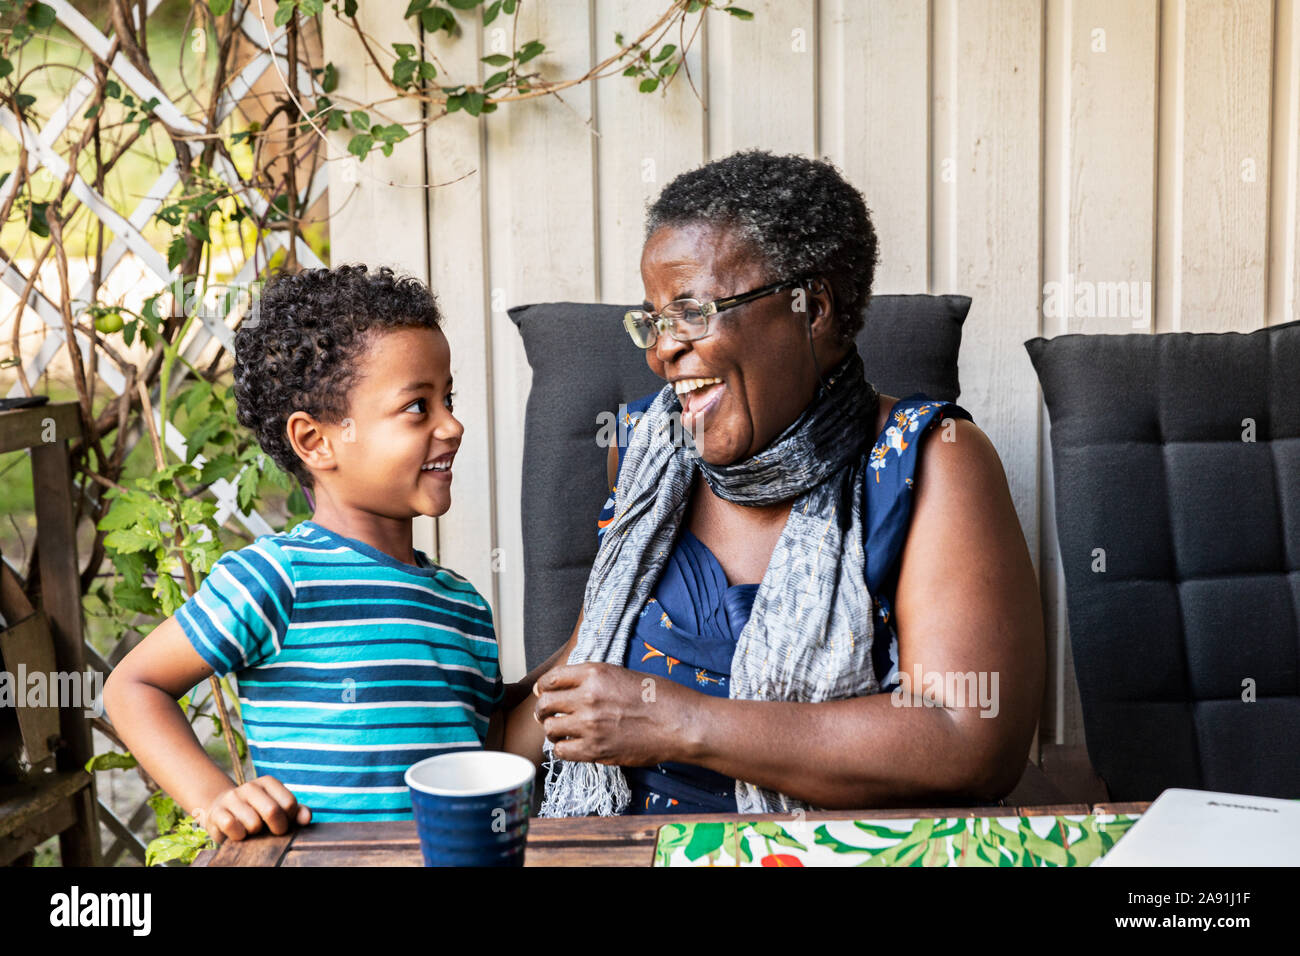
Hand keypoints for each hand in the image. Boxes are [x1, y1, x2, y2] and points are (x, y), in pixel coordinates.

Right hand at [196, 775, 311, 844]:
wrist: (223, 812)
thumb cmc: (258, 812)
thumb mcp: (279, 809)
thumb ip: (297, 813)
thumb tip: (306, 819)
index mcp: (268, 782)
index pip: (289, 803)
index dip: (289, 819)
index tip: (284, 821)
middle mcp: (250, 786)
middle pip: (273, 811)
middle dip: (277, 828)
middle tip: (273, 832)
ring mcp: (232, 798)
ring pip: (253, 823)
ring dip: (256, 833)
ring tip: (252, 829)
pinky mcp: (216, 813)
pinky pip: (233, 828)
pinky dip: (239, 836)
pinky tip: (239, 833)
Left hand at [533, 662, 695, 765]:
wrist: (680, 723)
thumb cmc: (660, 696)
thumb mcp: (623, 674)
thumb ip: (594, 680)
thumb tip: (568, 688)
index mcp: (595, 673)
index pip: (552, 678)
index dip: (543, 688)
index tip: (543, 693)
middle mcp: (587, 697)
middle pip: (545, 704)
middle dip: (543, 710)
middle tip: (547, 715)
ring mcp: (589, 725)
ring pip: (550, 729)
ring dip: (553, 730)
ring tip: (561, 732)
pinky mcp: (596, 750)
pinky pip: (561, 751)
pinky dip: (562, 749)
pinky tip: (572, 746)